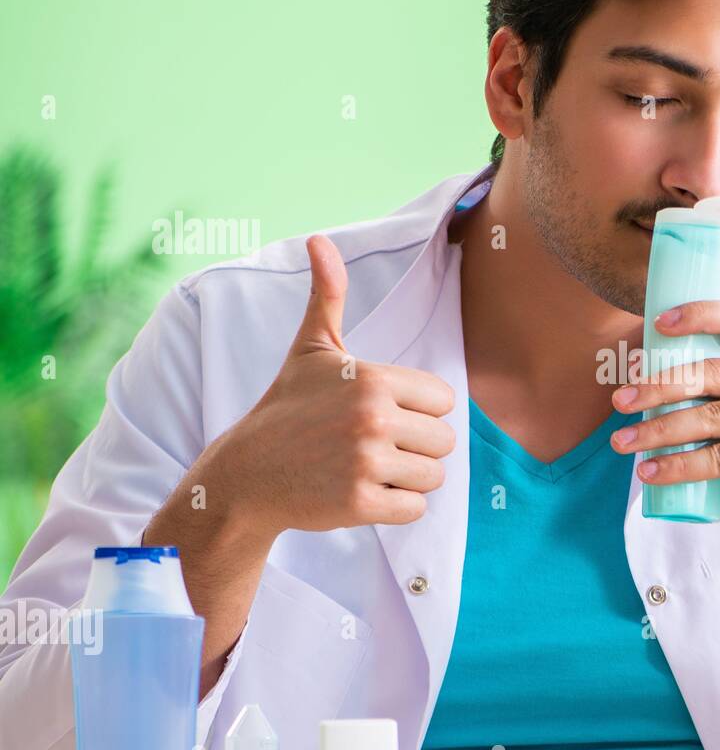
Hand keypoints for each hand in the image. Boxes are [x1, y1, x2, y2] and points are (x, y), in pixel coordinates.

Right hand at [208, 234, 455, 541]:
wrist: (245, 475)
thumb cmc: (286, 409)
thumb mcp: (310, 350)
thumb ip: (327, 296)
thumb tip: (318, 240)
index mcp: (373, 379)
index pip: (444, 401)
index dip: (418, 411)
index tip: (382, 414)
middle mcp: (373, 418)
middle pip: (445, 441)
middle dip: (416, 448)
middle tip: (372, 446)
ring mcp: (366, 462)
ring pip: (434, 477)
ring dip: (408, 479)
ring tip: (367, 468)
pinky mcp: (360, 503)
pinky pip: (415, 509)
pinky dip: (395, 507)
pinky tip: (362, 493)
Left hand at [609, 300, 719, 559]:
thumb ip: (710, 404)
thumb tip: (640, 388)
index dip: (699, 315)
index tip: (657, 324)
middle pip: (711, 372)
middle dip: (658, 387)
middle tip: (620, 400)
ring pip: (709, 417)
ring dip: (657, 430)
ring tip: (621, 442)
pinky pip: (718, 457)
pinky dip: (677, 466)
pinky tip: (649, 471)